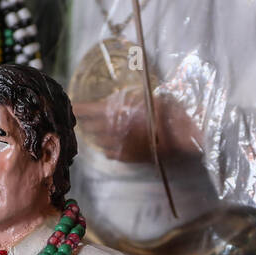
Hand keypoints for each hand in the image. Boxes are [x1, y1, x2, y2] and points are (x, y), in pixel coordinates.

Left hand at [72, 89, 200, 162]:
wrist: (183, 138)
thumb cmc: (170, 114)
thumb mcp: (152, 98)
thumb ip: (134, 98)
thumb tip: (124, 96)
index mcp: (119, 113)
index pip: (91, 110)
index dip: (80, 108)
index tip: (71, 105)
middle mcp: (116, 130)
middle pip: (92, 127)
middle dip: (85, 122)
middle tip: (80, 118)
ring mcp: (121, 146)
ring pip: (99, 141)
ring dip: (94, 135)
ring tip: (90, 131)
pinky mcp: (128, 157)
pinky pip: (109, 153)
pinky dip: (106, 147)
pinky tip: (106, 145)